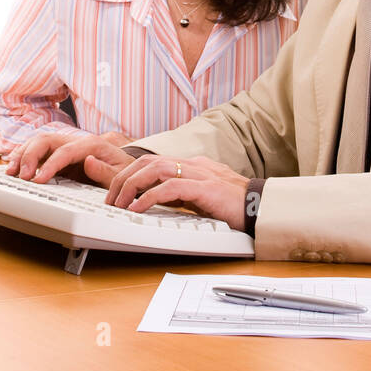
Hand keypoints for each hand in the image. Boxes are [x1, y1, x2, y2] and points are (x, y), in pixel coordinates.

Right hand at [5, 132, 135, 186]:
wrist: (128, 169)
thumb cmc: (125, 171)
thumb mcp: (122, 174)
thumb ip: (106, 171)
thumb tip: (88, 162)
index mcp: (92, 144)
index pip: (65, 151)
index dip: (50, 164)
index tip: (38, 179)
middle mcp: (76, 142)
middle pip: (46, 140)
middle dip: (30, 155)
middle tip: (21, 175)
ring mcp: (66, 148)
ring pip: (38, 143)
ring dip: (22, 155)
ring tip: (11, 171)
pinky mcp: (59, 156)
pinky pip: (38, 152)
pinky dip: (24, 157)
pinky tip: (14, 168)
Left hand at [105, 154, 249, 229]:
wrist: (261, 207)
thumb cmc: (233, 206)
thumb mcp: (198, 198)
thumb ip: (179, 195)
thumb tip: (154, 201)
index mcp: (189, 166)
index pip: (150, 161)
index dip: (127, 172)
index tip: (110, 188)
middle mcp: (191, 164)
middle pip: (146, 161)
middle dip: (122, 178)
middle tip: (109, 199)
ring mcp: (199, 174)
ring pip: (154, 169)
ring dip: (130, 186)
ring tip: (118, 204)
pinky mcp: (205, 188)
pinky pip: (170, 188)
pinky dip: (149, 197)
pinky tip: (137, 209)